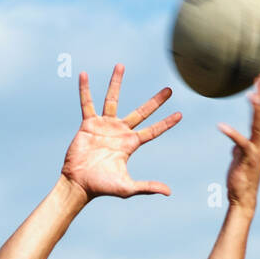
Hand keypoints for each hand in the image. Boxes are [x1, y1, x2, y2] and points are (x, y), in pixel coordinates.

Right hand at [61, 64, 180, 200]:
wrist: (79, 183)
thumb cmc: (102, 187)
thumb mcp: (127, 187)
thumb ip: (147, 187)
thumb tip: (168, 192)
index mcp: (130, 144)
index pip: (153, 131)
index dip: (166, 123)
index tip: (180, 114)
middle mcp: (120, 132)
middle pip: (142, 112)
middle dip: (156, 102)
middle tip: (169, 89)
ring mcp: (104, 126)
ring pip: (112, 99)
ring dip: (116, 83)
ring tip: (121, 65)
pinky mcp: (88, 124)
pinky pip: (87, 103)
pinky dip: (85, 90)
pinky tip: (84, 75)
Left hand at [218, 75, 259, 214]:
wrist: (242, 199)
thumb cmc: (240, 180)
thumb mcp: (239, 160)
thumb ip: (239, 149)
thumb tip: (235, 145)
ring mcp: (257, 150)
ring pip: (258, 125)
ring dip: (256, 109)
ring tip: (252, 94)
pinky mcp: (247, 159)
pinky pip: (240, 143)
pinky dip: (231, 134)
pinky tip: (220, 126)